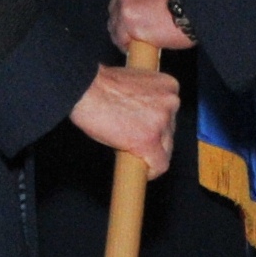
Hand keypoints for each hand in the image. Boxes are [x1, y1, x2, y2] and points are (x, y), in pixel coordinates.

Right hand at [69, 62, 180, 177]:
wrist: (84, 90)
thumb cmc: (99, 85)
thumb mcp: (133, 84)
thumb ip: (146, 99)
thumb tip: (146, 119)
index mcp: (169, 86)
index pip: (171, 114)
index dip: (157, 126)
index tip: (146, 131)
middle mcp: (171, 102)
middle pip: (169, 132)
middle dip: (154, 140)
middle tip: (132, 142)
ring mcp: (161, 122)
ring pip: (166, 149)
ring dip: (150, 153)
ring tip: (129, 152)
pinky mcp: (149, 140)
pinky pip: (160, 165)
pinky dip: (152, 172)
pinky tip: (142, 172)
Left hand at [109, 0, 190, 51]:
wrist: (200, 4)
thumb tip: (148, 0)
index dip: (126, 0)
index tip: (132, 10)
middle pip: (115, 3)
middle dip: (122, 16)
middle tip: (134, 28)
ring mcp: (126, 1)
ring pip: (114, 22)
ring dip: (121, 32)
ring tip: (132, 41)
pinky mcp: (129, 22)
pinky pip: (120, 38)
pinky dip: (125, 44)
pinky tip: (133, 48)